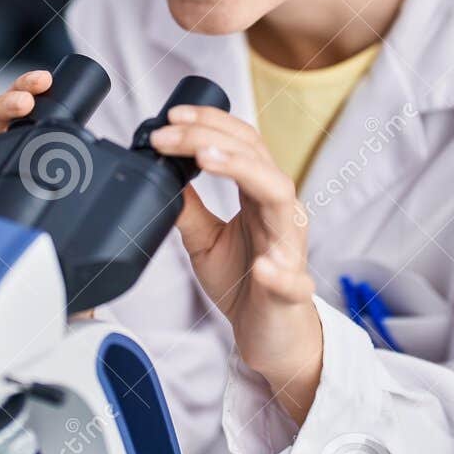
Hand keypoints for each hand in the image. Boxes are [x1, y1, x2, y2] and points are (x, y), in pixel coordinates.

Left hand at [148, 105, 322, 424]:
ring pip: (279, 197)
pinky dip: (278, 270)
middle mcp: (279, 212)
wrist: (270, 336)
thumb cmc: (244, 283)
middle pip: (255, 157)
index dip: (210, 123)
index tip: (171, 117)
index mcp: (260, 196)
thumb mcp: (204, 240)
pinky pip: (292, 278)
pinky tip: (262, 266)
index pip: (242, 143)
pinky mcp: (293, 291)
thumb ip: (189, 207)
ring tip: (208, 159)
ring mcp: (289, 248)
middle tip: (169, 134)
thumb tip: (160, 171)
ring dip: (243, 172)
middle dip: (210, 138)